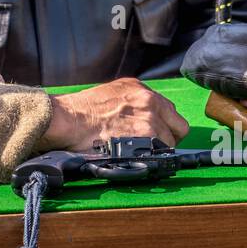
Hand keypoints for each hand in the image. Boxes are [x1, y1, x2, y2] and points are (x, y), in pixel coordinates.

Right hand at [38, 77, 189, 151]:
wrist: (68, 119)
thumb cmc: (80, 111)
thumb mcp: (110, 94)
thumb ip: (131, 102)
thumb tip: (137, 117)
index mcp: (139, 88)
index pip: (168, 109)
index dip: (164, 124)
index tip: (158, 133)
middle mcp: (149, 100)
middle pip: (177, 125)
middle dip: (169, 137)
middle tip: (155, 147)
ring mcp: (150, 118)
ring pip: (170, 142)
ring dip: (158, 150)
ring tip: (138, 154)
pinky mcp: (147, 136)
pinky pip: (162, 153)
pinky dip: (153, 159)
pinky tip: (138, 158)